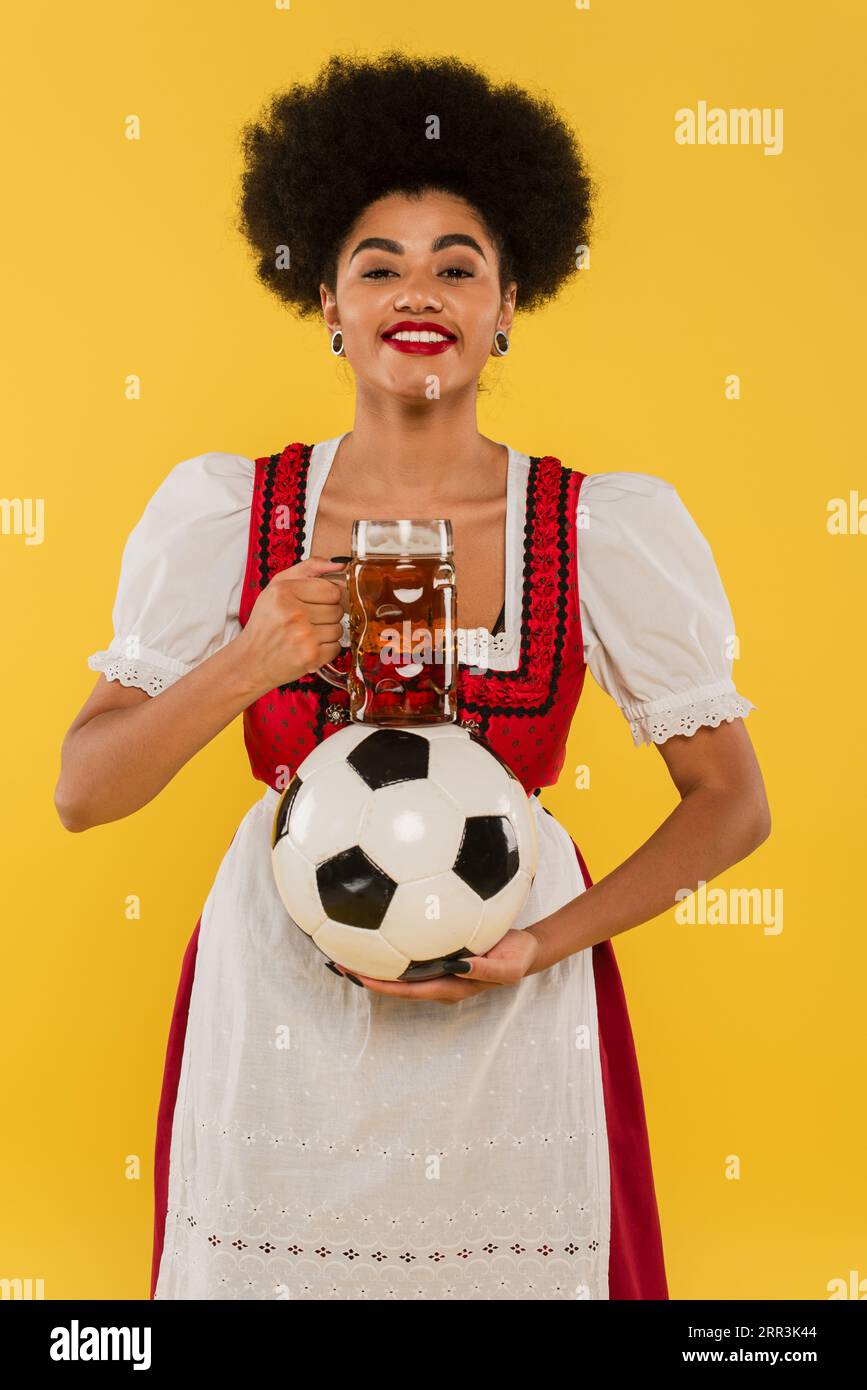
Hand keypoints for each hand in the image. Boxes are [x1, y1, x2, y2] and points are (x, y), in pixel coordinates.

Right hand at [235, 555, 347, 694]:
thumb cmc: (266, 622)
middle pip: (337, 609)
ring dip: (327, 633)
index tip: (314, 604)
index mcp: (284, 591)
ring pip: (338, 629)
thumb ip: (309, 569)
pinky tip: (309, 647)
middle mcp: (293, 613)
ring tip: (307, 635)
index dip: (327, 598)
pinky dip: (326, 650)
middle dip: (326, 616)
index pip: (331, 590)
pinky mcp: (310, 657)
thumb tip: (340, 563)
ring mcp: (303, 636)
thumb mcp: (278, 587)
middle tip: (307, 622)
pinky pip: (336, 648)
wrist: (251, 659)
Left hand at [331, 927, 541, 1002]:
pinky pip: (408, 952)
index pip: (406, 990)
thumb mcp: (507, 967)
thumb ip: (484, 969)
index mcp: (449, 987)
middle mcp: (437, 980)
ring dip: (372, 959)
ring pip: (397, 968)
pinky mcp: (439, 954)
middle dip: (365, 974)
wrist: (526, 948)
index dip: (380, 985)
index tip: (355, 975)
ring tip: (343, 943)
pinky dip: (388, 942)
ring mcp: (437, 968)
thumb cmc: (517, 957)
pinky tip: (374, 922)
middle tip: (335, 959)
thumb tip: (457, 965)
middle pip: (393, 982)